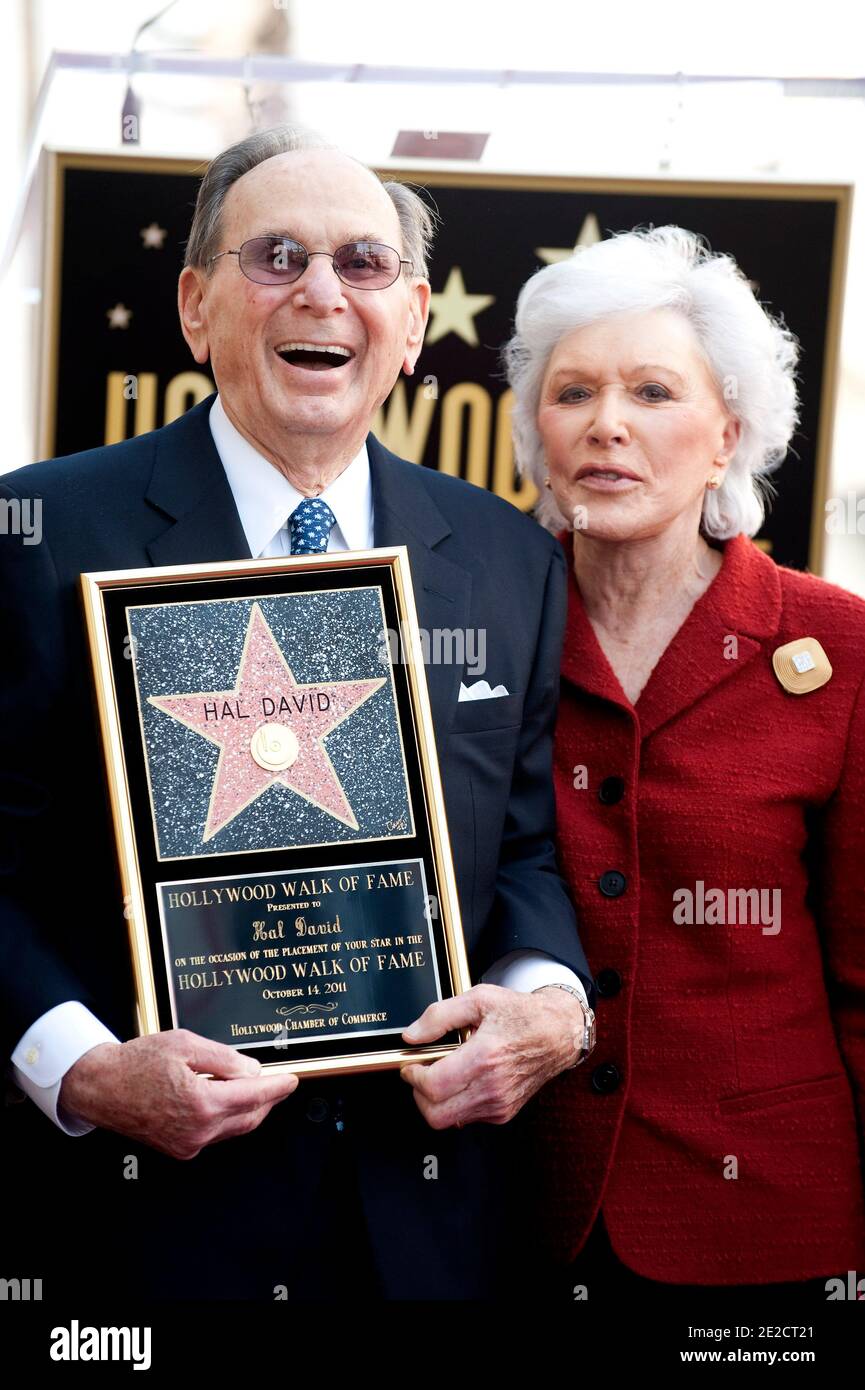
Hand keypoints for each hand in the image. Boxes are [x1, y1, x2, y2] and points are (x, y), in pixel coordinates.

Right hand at [58, 1030, 298, 1159]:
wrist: (101, 1087)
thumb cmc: (137, 1063)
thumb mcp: (186, 1045)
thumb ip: (224, 1059)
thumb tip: (252, 1071)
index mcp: (202, 1103)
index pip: (254, 1096)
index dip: (277, 1087)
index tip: (292, 1080)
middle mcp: (197, 1130)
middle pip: (249, 1117)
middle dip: (268, 1100)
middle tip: (278, 1083)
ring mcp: (188, 1143)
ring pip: (234, 1128)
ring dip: (250, 1110)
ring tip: (256, 1088)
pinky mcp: (180, 1149)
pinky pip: (216, 1135)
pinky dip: (229, 1118)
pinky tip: (228, 1101)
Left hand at [399, 983, 583, 1128]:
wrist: (557, 1033)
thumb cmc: (521, 1015)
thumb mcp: (479, 999)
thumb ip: (439, 1016)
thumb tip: (412, 1036)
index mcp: (485, 1056)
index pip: (433, 1086)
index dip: (413, 1076)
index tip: (411, 1065)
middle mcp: (493, 1086)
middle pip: (435, 1114)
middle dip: (419, 1094)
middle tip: (422, 1073)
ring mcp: (499, 1103)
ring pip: (448, 1119)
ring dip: (436, 1100)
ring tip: (445, 1073)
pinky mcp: (503, 1112)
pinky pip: (466, 1117)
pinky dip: (456, 1103)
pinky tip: (463, 1080)